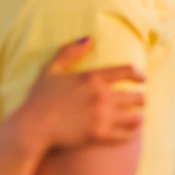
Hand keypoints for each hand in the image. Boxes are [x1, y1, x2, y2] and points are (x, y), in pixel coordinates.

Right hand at [18, 37, 145, 148]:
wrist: (32, 127)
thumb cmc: (40, 98)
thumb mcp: (51, 69)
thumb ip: (70, 52)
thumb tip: (90, 39)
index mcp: (92, 78)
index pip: (128, 71)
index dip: (139, 75)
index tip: (142, 79)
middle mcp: (101, 96)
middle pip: (138, 97)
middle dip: (139, 99)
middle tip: (137, 102)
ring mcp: (102, 117)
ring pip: (136, 118)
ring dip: (137, 117)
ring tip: (135, 118)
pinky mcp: (99, 136)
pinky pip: (126, 136)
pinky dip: (130, 134)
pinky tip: (127, 132)